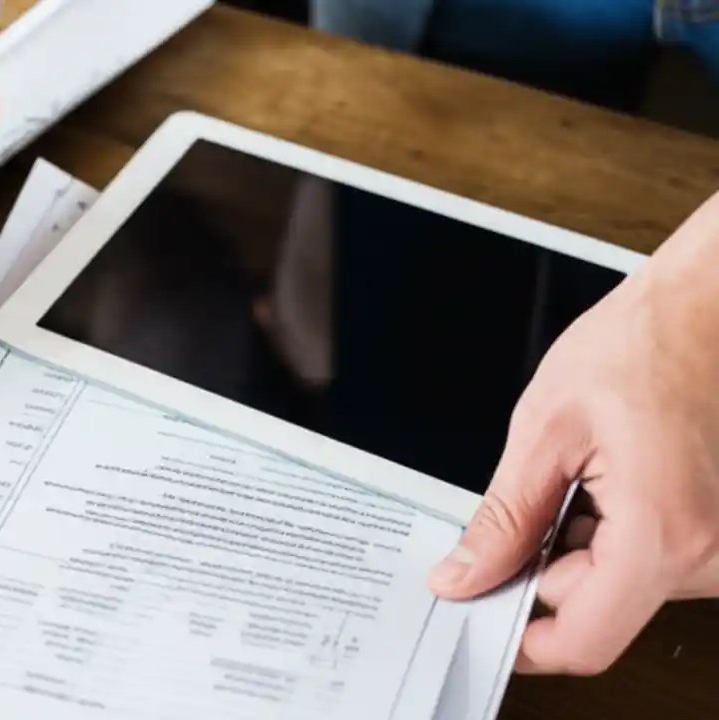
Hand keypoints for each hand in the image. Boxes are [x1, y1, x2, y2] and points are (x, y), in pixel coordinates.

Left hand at [428, 192, 718, 674]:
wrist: (711, 305)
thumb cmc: (645, 343)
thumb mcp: (545, 429)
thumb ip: (502, 518)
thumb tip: (465, 575)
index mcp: (662, 531)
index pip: (583, 640)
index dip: (521, 638)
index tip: (481, 616)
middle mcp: (710, 552)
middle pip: (597, 607)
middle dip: (547, 563)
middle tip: (533, 496)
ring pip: (623, 582)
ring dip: (584, 540)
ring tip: (589, 467)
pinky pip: (654, 558)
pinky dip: (617, 529)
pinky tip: (614, 474)